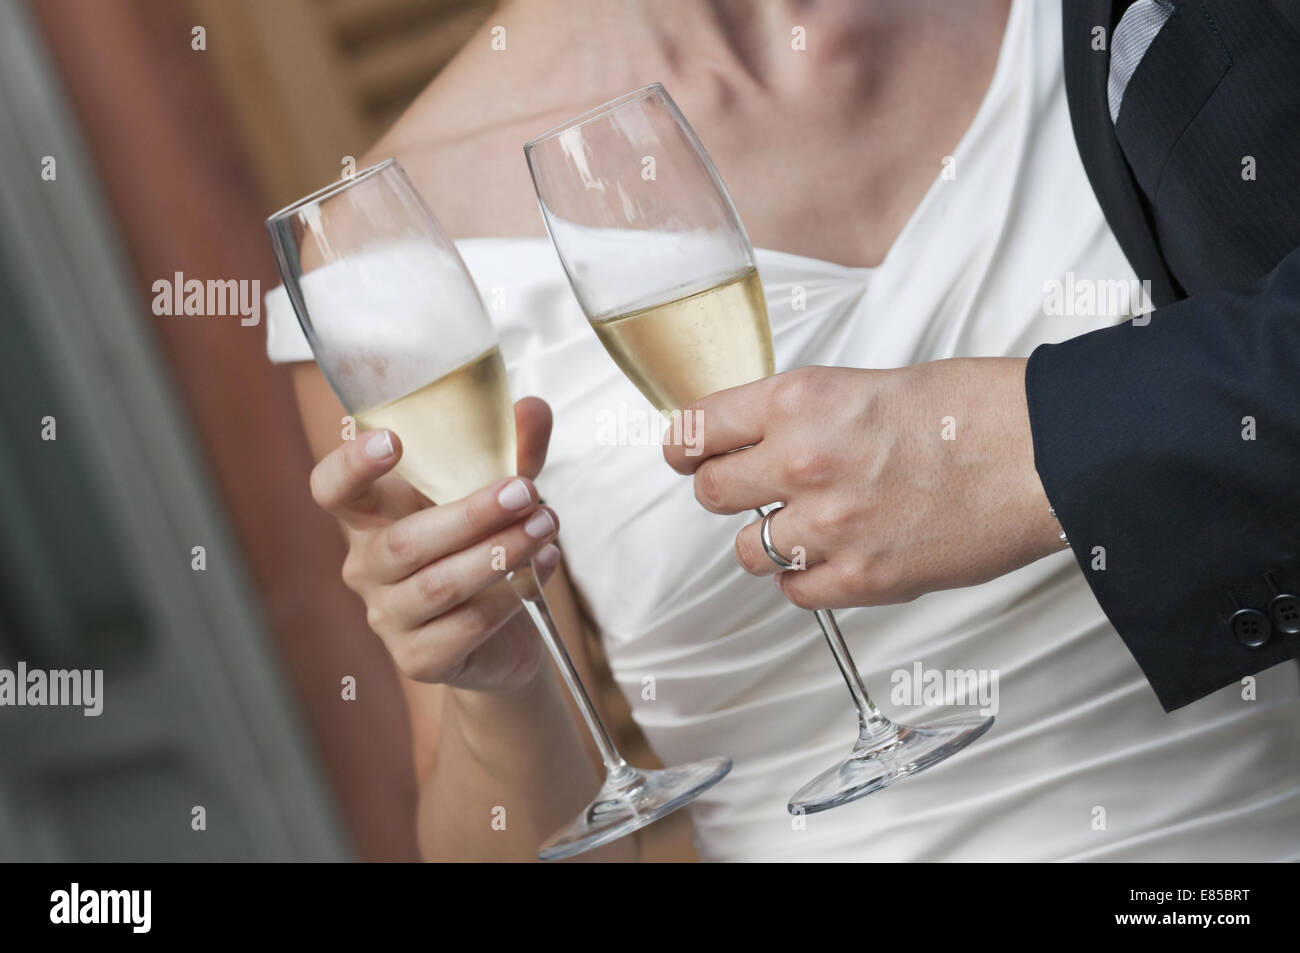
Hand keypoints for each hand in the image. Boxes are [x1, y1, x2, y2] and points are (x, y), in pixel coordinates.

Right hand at [311, 397, 560, 691]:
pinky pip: (464, 625)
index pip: (332, 489)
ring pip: (437, 585)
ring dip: (499, 552)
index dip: (351, 465)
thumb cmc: (485, 548)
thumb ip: (512, 452)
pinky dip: (509, 596)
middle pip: (403, 542)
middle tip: (525, 491)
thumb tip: (534, 408)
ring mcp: (387, 617)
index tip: (391, 440)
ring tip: (547, 526)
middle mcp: (367, 566)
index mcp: (371, 516)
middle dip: (471, 514)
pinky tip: (541, 570)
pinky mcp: (418, 659)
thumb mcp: (499, 493)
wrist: (503, 638)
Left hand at [664, 359, 1063, 608]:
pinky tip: (839, 556)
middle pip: (709, 492)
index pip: (696, 428)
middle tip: (752, 489)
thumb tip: (763, 440)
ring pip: (746, 550)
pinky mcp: (860, 579)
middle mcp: (800, 461)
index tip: (683, 455)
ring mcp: (827, 525)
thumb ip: (805, 415)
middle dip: (726, 490)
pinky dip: (807, 579)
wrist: (1042, 455)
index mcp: (799, 401)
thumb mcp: (866, 385)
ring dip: (769, 539)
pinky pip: (794, 591)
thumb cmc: (973, 412)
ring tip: (813, 525)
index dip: (683, 446)